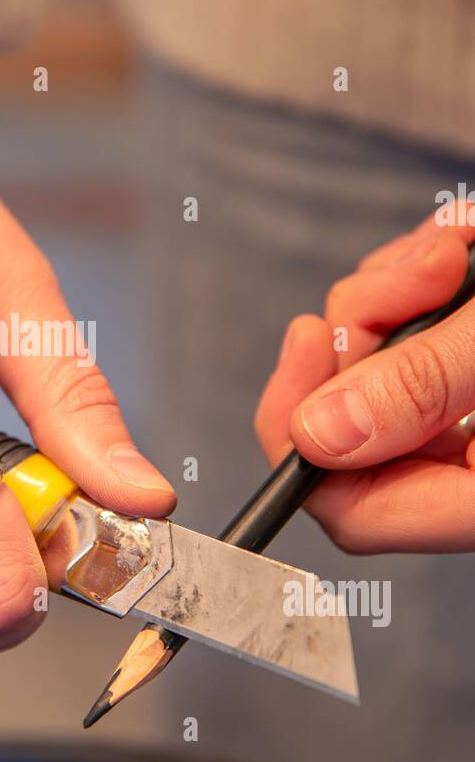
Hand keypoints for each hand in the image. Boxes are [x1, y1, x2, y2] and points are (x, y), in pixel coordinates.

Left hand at [255, 211, 474, 552]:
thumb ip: (424, 386)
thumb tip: (320, 435)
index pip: (356, 514)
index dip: (304, 432)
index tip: (307, 341)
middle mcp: (470, 472)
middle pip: (353, 433)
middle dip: (362, 336)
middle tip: (419, 273)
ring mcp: (469, 423)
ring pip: (375, 372)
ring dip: (395, 293)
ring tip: (455, 250)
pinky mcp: (464, 372)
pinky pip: (408, 337)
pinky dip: (418, 283)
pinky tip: (457, 247)